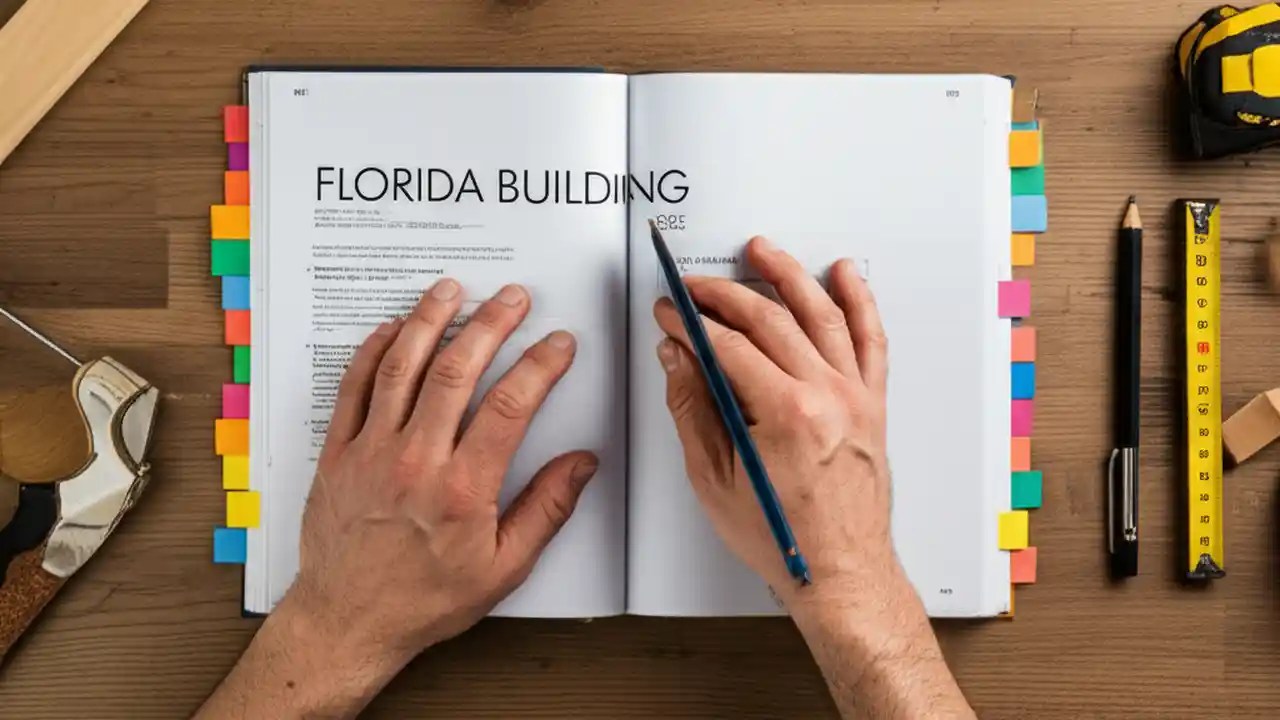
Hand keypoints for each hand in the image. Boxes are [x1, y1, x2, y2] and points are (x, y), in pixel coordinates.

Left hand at [292, 279, 597, 658]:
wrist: (348, 622)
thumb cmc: (424, 600)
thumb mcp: (503, 568)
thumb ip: (547, 509)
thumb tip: (581, 465)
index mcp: (462, 489)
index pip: (511, 406)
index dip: (540, 365)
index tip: (558, 344)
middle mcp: (415, 461)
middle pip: (457, 371)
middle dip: (490, 324)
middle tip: (512, 297)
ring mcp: (371, 452)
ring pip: (402, 367)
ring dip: (430, 321)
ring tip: (451, 290)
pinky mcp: (338, 453)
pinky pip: (353, 387)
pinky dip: (373, 351)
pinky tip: (393, 329)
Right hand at [655, 238, 972, 718]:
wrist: (842, 572)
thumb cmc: (784, 537)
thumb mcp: (715, 477)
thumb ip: (693, 407)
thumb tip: (678, 357)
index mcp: (784, 413)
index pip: (727, 344)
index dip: (690, 321)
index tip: (670, 312)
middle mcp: (826, 395)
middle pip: (770, 320)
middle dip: (724, 294)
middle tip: (697, 286)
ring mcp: (854, 396)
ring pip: (821, 314)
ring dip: (788, 275)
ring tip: (762, 251)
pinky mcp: (871, 403)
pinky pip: (870, 339)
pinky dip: (859, 302)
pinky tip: (845, 276)